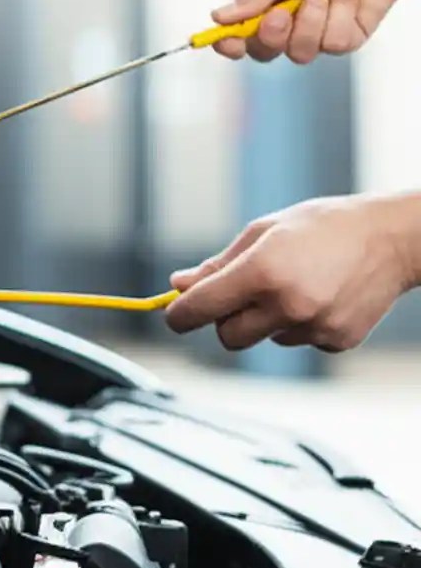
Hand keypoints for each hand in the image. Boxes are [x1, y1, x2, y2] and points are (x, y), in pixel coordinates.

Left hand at [163, 193, 420, 351]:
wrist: (393, 238)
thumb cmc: (323, 226)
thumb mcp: (263, 232)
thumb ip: (219, 264)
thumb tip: (179, 285)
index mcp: (263, 272)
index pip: (201, 308)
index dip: (179, 315)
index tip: (174, 316)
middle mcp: (287, 305)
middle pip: (228, 337)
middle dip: (224, 320)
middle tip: (240, 295)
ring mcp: (314, 327)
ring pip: (264, 339)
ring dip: (266, 320)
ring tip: (296, 284)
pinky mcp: (336, 341)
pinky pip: (298, 341)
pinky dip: (299, 325)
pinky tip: (321, 296)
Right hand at [213, 0, 420, 63]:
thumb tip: (218, 17)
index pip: (235, 32)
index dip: (227, 44)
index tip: (227, 44)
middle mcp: (286, 19)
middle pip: (263, 51)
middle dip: (272, 35)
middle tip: (282, 12)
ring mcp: (316, 31)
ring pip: (299, 53)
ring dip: (312, 22)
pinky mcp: (345, 37)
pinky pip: (333, 44)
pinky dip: (341, 16)